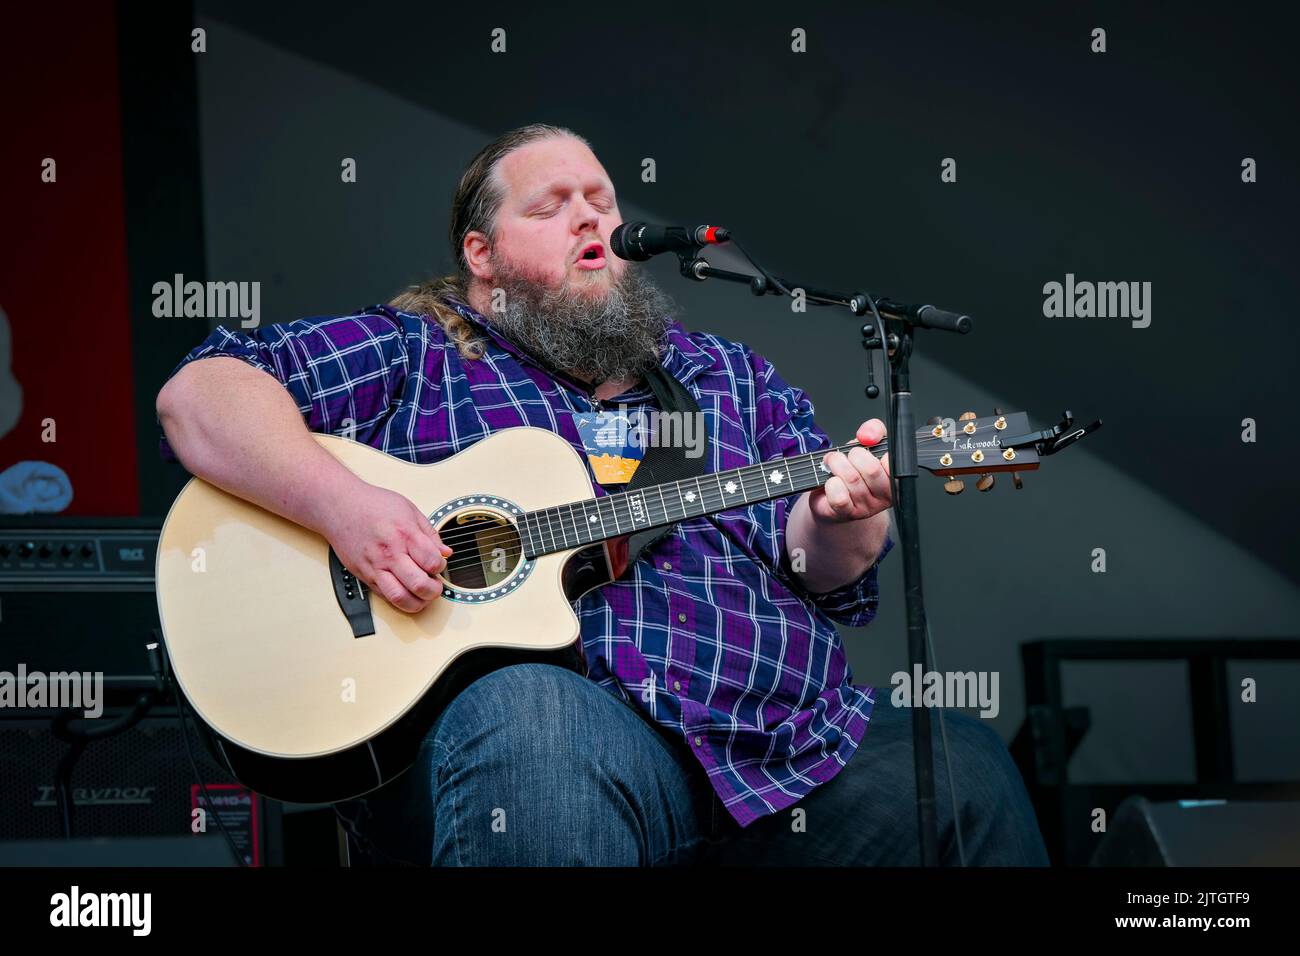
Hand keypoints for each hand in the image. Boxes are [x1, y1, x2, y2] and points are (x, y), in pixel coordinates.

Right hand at [325, 483, 453, 612]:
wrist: (339, 506)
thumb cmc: (373, 505)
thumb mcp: (409, 510)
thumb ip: (430, 534)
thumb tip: (445, 553)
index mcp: (405, 534)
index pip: (432, 562)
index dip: (441, 567)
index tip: (438, 564)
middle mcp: (390, 553)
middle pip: (419, 584)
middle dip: (434, 590)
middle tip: (435, 585)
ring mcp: (375, 567)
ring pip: (400, 598)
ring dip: (417, 602)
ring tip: (422, 594)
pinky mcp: (364, 575)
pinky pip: (384, 596)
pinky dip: (400, 599)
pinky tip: (405, 590)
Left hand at [806, 418, 891, 523]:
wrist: (831, 496)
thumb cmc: (853, 469)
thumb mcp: (867, 445)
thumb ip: (873, 431)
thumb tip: (867, 436)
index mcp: (896, 476)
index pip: (894, 461)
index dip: (876, 451)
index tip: (867, 447)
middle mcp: (886, 495)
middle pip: (872, 469)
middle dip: (853, 455)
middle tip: (846, 456)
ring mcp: (867, 507)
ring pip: (852, 480)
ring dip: (837, 466)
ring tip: (833, 464)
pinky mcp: (848, 514)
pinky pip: (839, 497)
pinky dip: (831, 484)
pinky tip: (831, 482)